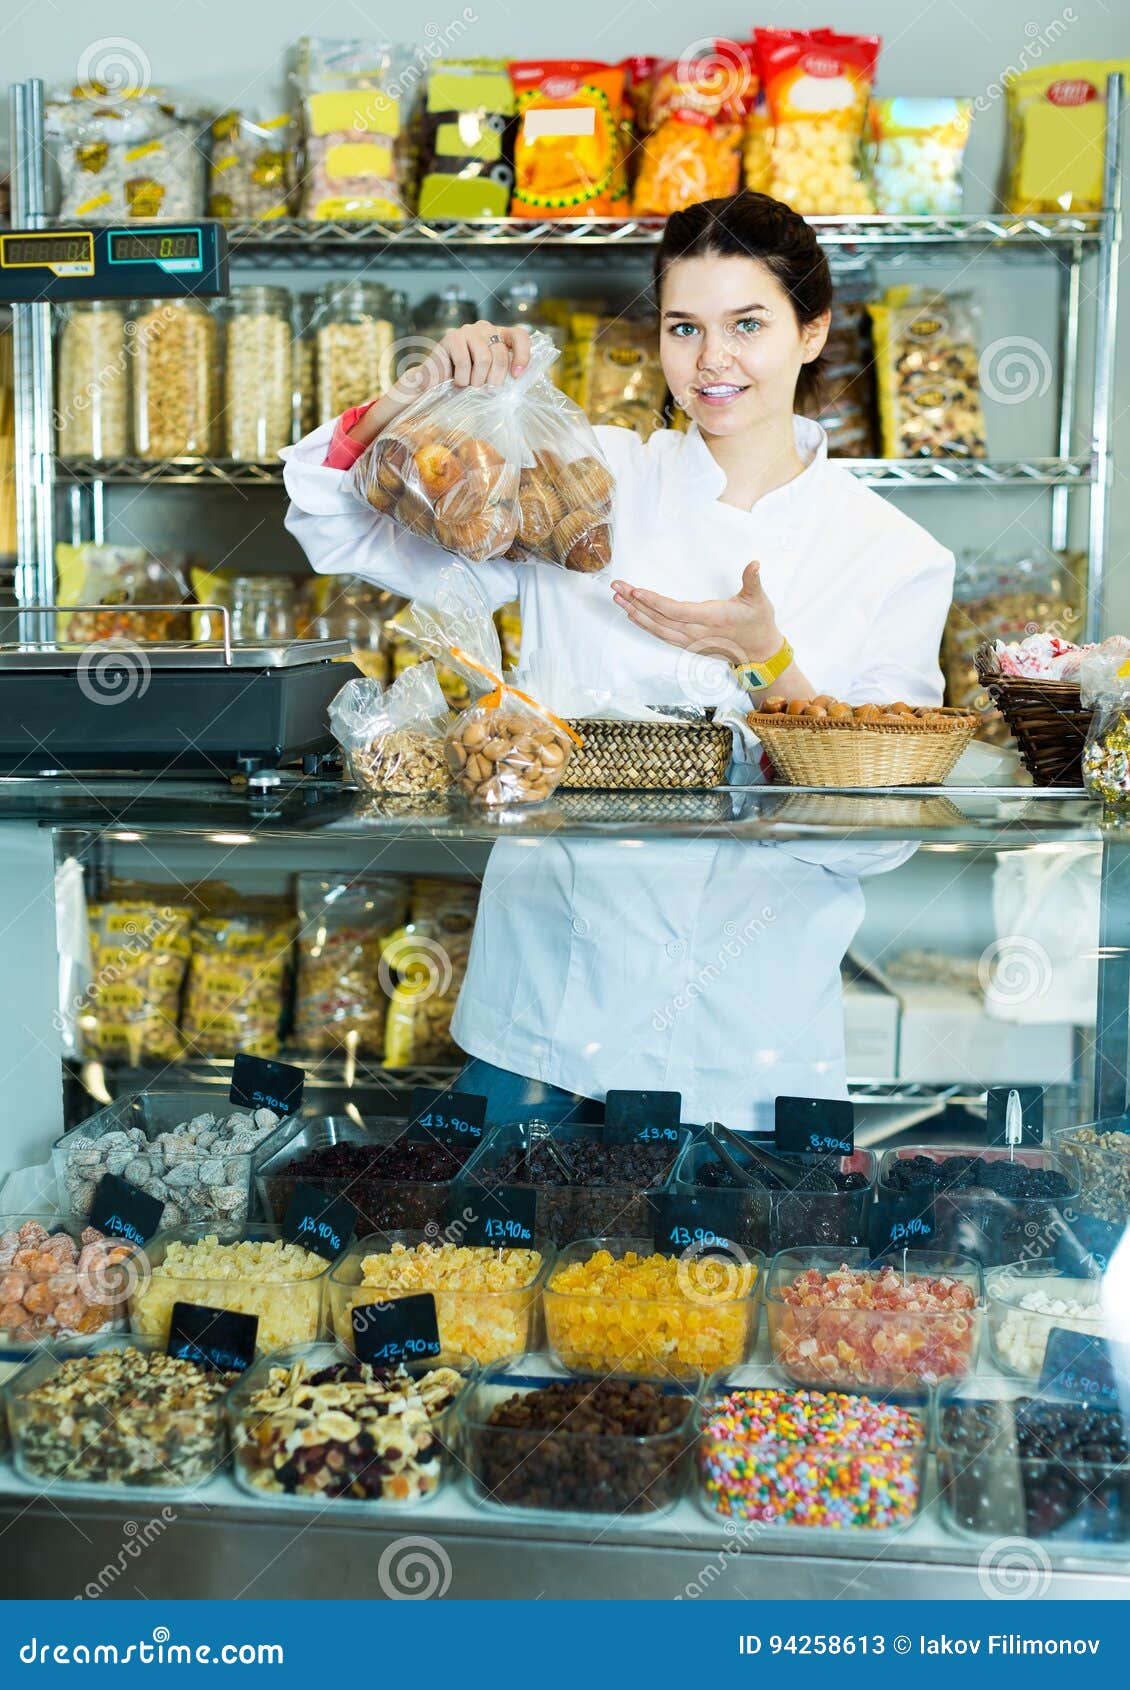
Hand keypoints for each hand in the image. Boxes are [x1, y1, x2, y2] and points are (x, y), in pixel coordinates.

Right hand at [348, 321, 531, 447]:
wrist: (431, 384)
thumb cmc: (464, 384)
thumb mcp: (488, 379)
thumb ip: (503, 374)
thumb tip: (518, 379)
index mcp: (499, 336)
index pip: (520, 336)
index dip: (523, 355)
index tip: (517, 376)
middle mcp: (485, 328)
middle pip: (501, 354)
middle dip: (494, 380)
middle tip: (484, 392)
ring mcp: (468, 330)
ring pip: (484, 358)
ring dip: (476, 381)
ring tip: (467, 386)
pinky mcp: (451, 337)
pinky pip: (464, 361)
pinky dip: (461, 378)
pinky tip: (454, 380)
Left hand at [610, 562, 784, 665]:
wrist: (760, 652)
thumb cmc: (759, 623)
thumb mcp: (759, 599)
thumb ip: (753, 580)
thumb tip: (755, 564)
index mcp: (712, 618)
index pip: (676, 611)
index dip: (655, 602)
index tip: (637, 591)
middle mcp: (697, 632)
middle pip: (660, 618)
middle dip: (635, 603)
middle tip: (617, 587)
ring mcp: (690, 641)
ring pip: (657, 628)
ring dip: (635, 613)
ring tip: (618, 598)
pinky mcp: (688, 645)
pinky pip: (661, 635)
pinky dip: (645, 625)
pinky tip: (633, 614)